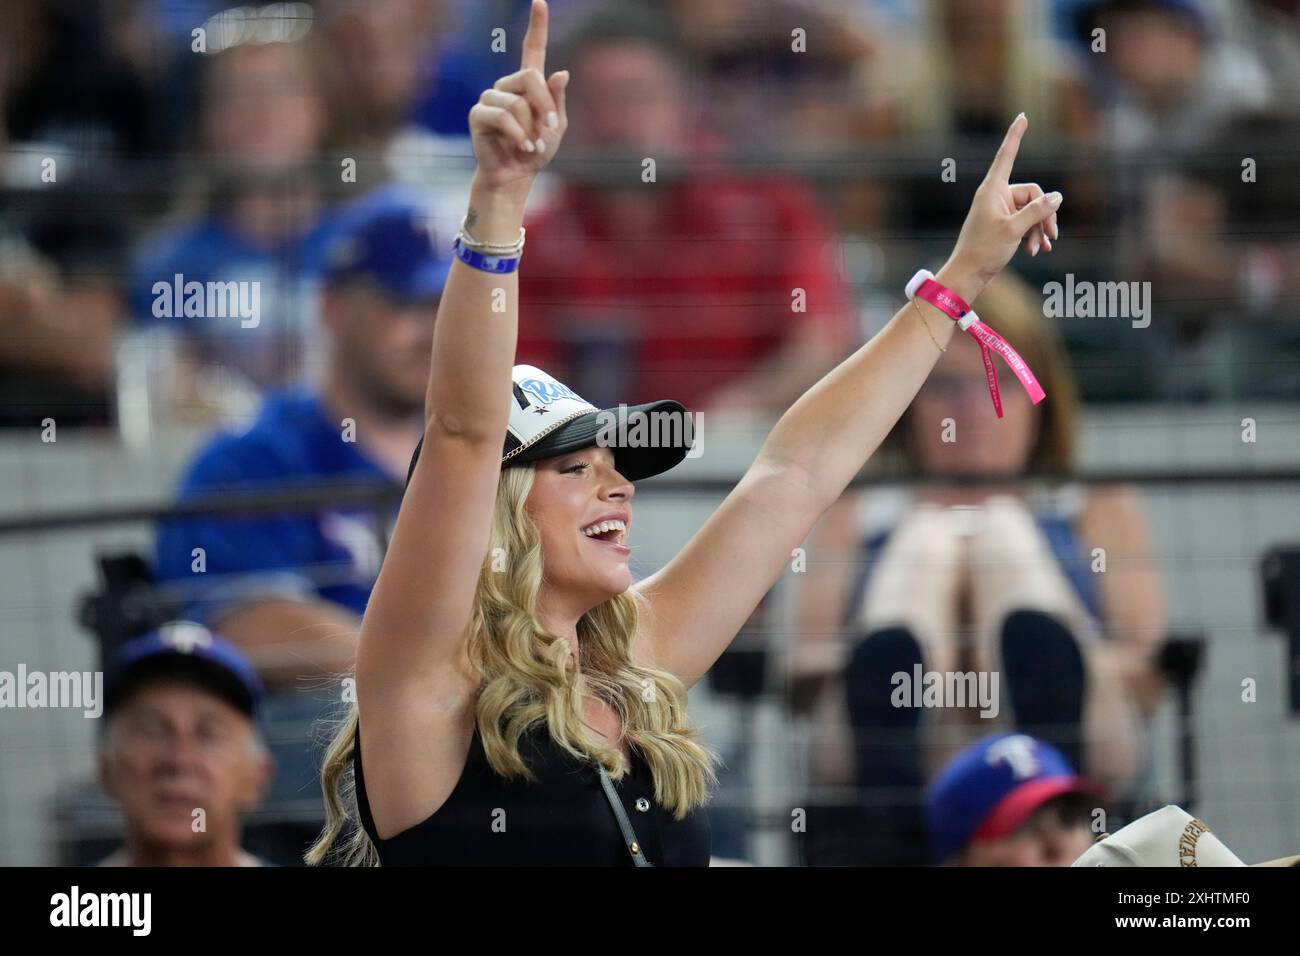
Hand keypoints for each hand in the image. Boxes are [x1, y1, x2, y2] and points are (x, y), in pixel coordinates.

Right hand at [468, 0, 569, 194]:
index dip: (537, 25)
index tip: (540, 1)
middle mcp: (507, 86)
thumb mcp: (556, 126)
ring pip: (518, 102)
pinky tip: (520, 146)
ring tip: (531, 145)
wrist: (515, 177)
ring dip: (531, 128)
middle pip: (530, 76)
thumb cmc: (536, 151)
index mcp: (528, 85)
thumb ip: (557, 100)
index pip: (533, 49)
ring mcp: (490, 98)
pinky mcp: (478, 115)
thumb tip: (561, 72)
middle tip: (548, 129)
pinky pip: (503, 116)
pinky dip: (518, 135)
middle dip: (545, 106)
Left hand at [941, 113, 1061, 300]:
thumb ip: (1037, 211)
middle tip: (1052, 236)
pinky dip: (1033, 235)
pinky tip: (1037, 251)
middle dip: (1045, 214)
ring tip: (1042, 248)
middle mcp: (996, 196)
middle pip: (1033, 193)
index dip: (1016, 135)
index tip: (1022, 116)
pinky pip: (1025, 222)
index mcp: (992, 189)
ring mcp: (999, 210)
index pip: (1007, 155)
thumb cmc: (984, 250)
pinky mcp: (1003, 224)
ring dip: (1040, 228)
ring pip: (1032, 210)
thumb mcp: (1014, 229)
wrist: (968, 275)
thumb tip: (1057, 196)